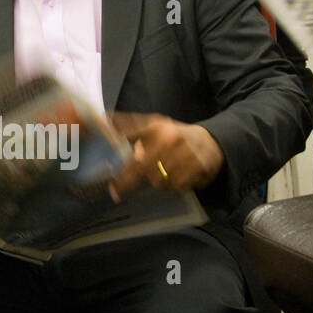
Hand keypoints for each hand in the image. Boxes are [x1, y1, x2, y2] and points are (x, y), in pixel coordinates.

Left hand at [107, 112, 223, 201]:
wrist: (211, 141)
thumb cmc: (173, 136)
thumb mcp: (153, 125)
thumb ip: (128, 126)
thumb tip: (102, 120)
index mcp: (156, 126)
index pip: (130, 136)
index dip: (114, 147)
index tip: (102, 162)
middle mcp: (170, 138)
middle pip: (141, 167)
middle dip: (126, 182)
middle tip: (115, 192)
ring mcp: (185, 154)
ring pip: (158, 180)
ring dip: (156, 182)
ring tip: (161, 174)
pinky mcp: (198, 168)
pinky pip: (175, 187)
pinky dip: (173, 186)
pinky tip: (177, 178)